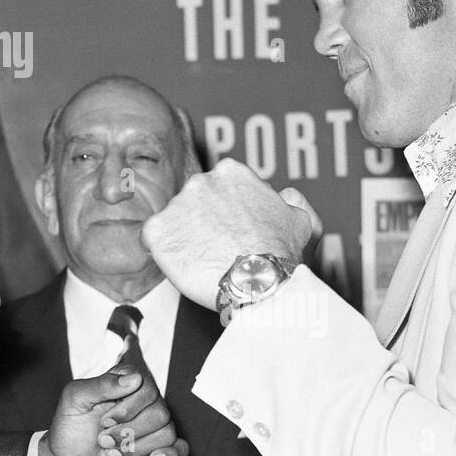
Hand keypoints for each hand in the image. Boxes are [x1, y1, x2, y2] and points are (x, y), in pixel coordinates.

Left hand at [37, 369, 188, 455]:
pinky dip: (171, 454)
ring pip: (167, 432)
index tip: (104, 417)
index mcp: (124, 386)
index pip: (147, 385)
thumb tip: (135, 378)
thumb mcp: (74, 400)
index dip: (129, 405)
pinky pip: (180, 449)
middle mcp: (141, 405)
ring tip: (111, 452)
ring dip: (136, 447)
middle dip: (129, 430)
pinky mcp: (154, 453)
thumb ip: (102, 384)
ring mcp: (149, 430)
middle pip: (160, 411)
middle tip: (103, 438)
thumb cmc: (68, 429)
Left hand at [140, 159, 316, 309]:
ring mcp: (176, 204)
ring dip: (184, 238)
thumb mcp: (302, 222)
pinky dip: (163, 252)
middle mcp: (200, 181)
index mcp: (231, 172)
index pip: (219, 189)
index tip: (232, 231)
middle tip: (217, 249)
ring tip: (204, 261)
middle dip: (202, 223)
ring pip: (174, 221)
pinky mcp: (157, 230)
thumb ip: (294, 202)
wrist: (257, 282)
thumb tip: (286, 195)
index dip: (225, 213)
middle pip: (194, 202)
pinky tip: (182, 264)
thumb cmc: (280, 255)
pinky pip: (153, 239)